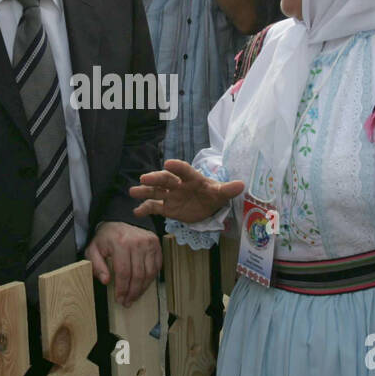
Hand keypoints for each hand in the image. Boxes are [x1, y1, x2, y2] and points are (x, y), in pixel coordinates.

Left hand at [84, 221, 161, 306]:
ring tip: (135, 296)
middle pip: (138, 275)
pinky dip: (151, 278)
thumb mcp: (93, 250)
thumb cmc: (106, 238)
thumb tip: (106, 281)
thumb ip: (96, 266)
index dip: (122, 289)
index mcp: (120, 243)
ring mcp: (148, 242)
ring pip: (149, 273)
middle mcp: (137, 242)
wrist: (118, 221)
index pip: (123, 272)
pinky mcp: (156, 244)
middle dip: (133, 292)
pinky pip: (157, 266)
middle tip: (128, 302)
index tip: (120, 299)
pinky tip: (144, 285)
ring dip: (143, 288)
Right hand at [130, 159, 244, 222]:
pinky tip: (136, 212)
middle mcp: (178, 185)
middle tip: (144, 178)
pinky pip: (154, 207)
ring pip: (156, 192)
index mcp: (192, 178)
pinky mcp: (167, 208)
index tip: (168, 163)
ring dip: (144, 191)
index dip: (177, 167)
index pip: (184, 170)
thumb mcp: (221, 193)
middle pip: (166, 180)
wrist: (207, 206)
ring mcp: (171, 196)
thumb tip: (241, 185)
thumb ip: (228, 189)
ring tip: (133, 191)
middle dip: (155, 179)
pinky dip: (145, 209)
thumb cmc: (213, 195)